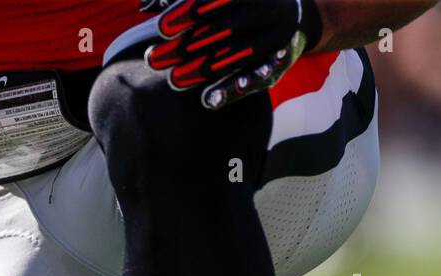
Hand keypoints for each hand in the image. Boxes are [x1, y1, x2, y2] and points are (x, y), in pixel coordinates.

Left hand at [141, 0, 322, 109]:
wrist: (291, 12)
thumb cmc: (239, 0)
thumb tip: (150, 4)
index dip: (191, 11)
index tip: (161, 28)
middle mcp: (268, 9)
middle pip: (225, 29)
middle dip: (187, 45)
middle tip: (152, 59)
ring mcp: (275, 37)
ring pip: (238, 55)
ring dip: (203, 70)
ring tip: (173, 80)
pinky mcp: (279, 63)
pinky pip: (256, 78)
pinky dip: (232, 90)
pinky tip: (208, 100)